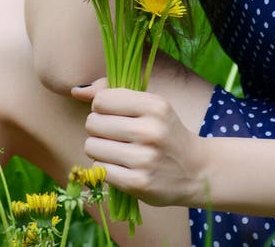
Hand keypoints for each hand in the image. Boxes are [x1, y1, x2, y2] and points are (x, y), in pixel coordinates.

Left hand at [72, 82, 207, 207]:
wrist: (196, 170)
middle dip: (97, 128)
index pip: (103, 99)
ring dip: (99, 149)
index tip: (112, 113)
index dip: (101, 106)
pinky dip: (105, 168)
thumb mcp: (152, 106)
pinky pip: (100, 170)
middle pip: (93, 123)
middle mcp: (150, 130)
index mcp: (155, 105)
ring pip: (92, 147)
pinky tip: (120, 166)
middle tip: (113, 134)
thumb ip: (115, 94)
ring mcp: (144, 159)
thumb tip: (77, 91)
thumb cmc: (166, 133)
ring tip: (116, 150)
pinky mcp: (138, 183)